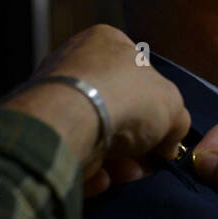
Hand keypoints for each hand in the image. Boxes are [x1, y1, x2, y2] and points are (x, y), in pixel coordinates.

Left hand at [2, 25, 190, 194]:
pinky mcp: (40, 126)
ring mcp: (54, 94)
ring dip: (117, 160)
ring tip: (128, 174)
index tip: (164, 135)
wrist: (70, 120)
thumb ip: (177, 123)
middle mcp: (76, 62)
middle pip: (119, 108)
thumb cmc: (127, 98)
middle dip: (136, 143)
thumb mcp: (173, 105)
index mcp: (108, 41)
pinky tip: (101, 177)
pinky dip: (90, 166)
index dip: (157, 106)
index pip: (139, 70)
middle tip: (147, 163)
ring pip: (96, 133)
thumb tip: (168, 146)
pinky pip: (73, 147)